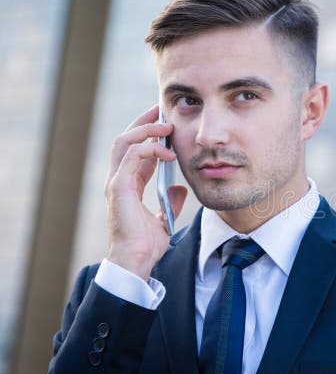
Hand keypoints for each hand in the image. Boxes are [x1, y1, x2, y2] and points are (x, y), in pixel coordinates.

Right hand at [104, 105, 187, 280]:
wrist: (136, 262)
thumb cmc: (145, 246)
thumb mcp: (164, 219)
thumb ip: (171, 202)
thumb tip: (181, 188)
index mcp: (128, 185)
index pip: (134, 150)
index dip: (147, 134)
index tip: (163, 122)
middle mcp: (118, 180)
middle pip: (125, 139)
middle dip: (143, 122)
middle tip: (161, 110)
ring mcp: (116, 183)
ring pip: (125, 142)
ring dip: (146, 130)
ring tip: (166, 126)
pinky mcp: (119, 188)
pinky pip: (132, 157)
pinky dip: (149, 149)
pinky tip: (168, 152)